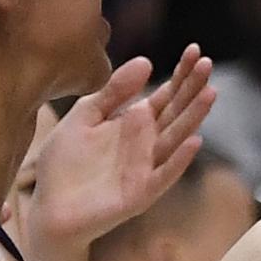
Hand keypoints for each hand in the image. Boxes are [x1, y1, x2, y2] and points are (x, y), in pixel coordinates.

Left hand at [24, 48, 216, 249]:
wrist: (50, 209)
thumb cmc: (65, 165)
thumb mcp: (85, 116)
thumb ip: (112, 91)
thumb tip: (146, 61)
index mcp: (134, 125)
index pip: (165, 96)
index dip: (180, 75)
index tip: (195, 51)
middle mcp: (146, 145)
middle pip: (176, 112)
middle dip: (191, 89)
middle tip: (208, 63)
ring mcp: (146, 169)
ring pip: (176, 140)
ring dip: (193, 118)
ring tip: (210, 93)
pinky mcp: (140, 194)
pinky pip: (164, 175)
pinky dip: (179, 160)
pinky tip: (195, 141)